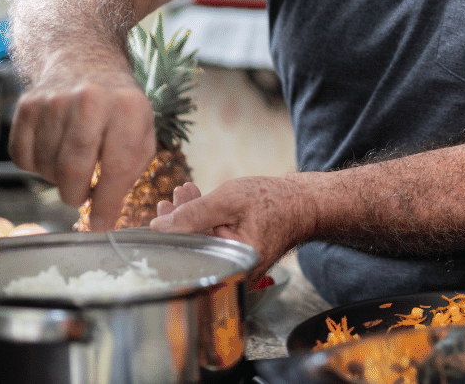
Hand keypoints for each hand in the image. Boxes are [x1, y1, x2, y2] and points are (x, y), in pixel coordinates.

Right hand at [8, 47, 155, 230]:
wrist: (84, 58)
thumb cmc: (118, 104)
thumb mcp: (141, 129)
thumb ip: (130, 171)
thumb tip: (106, 216)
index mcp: (128, 106)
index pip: (116, 166)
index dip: (107, 203)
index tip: (102, 225)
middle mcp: (89, 100)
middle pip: (73, 170)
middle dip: (77, 195)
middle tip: (83, 196)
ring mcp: (53, 101)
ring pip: (45, 167)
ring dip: (58, 178)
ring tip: (74, 161)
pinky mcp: (26, 105)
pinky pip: (22, 158)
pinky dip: (36, 166)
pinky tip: (53, 150)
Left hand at [150, 174, 315, 276]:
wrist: (305, 203)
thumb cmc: (274, 201)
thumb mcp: (230, 201)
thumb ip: (194, 213)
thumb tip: (159, 227)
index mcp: (233, 265)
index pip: (189, 254)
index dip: (170, 233)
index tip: (160, 211)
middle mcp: (233, 272)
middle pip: (193, 249)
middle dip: (178, 221)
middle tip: (168, 200)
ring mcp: (235, 266)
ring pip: (202, 242)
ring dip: (190, 217)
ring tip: (183, 193)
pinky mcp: (236, 256)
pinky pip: (213, 240)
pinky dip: (204, 222)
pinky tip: (196, 202)